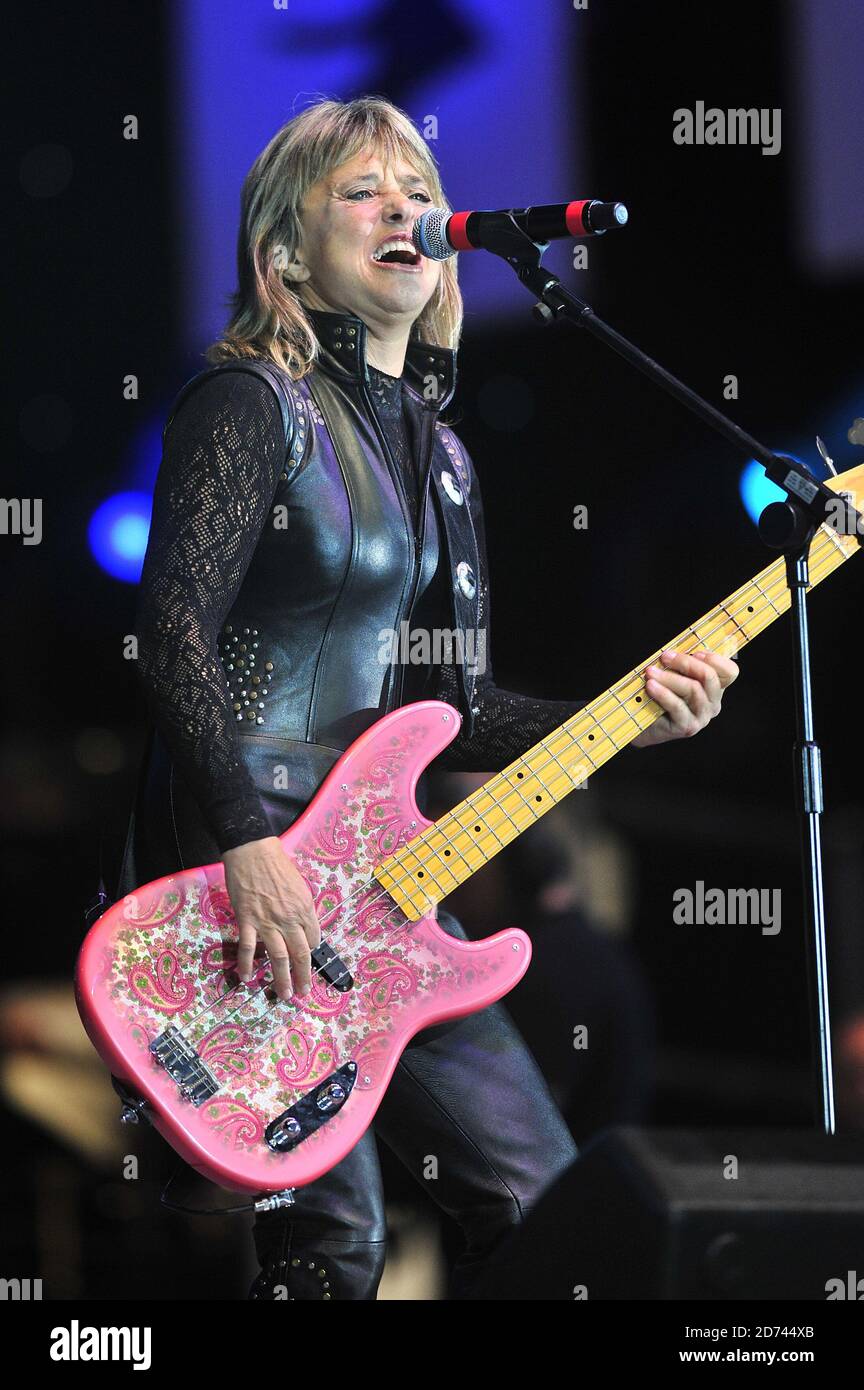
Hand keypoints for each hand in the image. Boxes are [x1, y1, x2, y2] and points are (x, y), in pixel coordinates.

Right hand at [222, 836, 320, 1000]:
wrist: (253, 851)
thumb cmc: (277, 865)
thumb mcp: (299, 886)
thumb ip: (301, 909)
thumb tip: (302, 926)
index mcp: (304, 909)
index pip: (313, 939)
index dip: (311, 953)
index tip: (307, 962)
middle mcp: (289, 919)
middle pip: (300, 954)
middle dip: (303, 976)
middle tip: (302, 992)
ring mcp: (267, 921)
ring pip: (278, 956)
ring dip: (281, 979)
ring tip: (283, 994)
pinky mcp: (247, 920)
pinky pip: (248, 948)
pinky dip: (246, 964)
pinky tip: (246, 977)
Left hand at [631, 647, 738, 749]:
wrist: (646, 726)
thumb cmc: (660, 696)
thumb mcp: (674, 676)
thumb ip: (682, 664)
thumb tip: (675, 649)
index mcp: (715, 689)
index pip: (730, 672)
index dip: (715, 659)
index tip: (694, 651)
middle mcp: (713, 703)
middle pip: (709, 676)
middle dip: (685, 662)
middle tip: (665, 657)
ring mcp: (702, 717)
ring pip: (693, 689)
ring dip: (669, 677)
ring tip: (650, 672)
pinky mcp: (687, 727)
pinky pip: (677, 705)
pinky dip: (662, 693)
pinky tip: (651, 686)